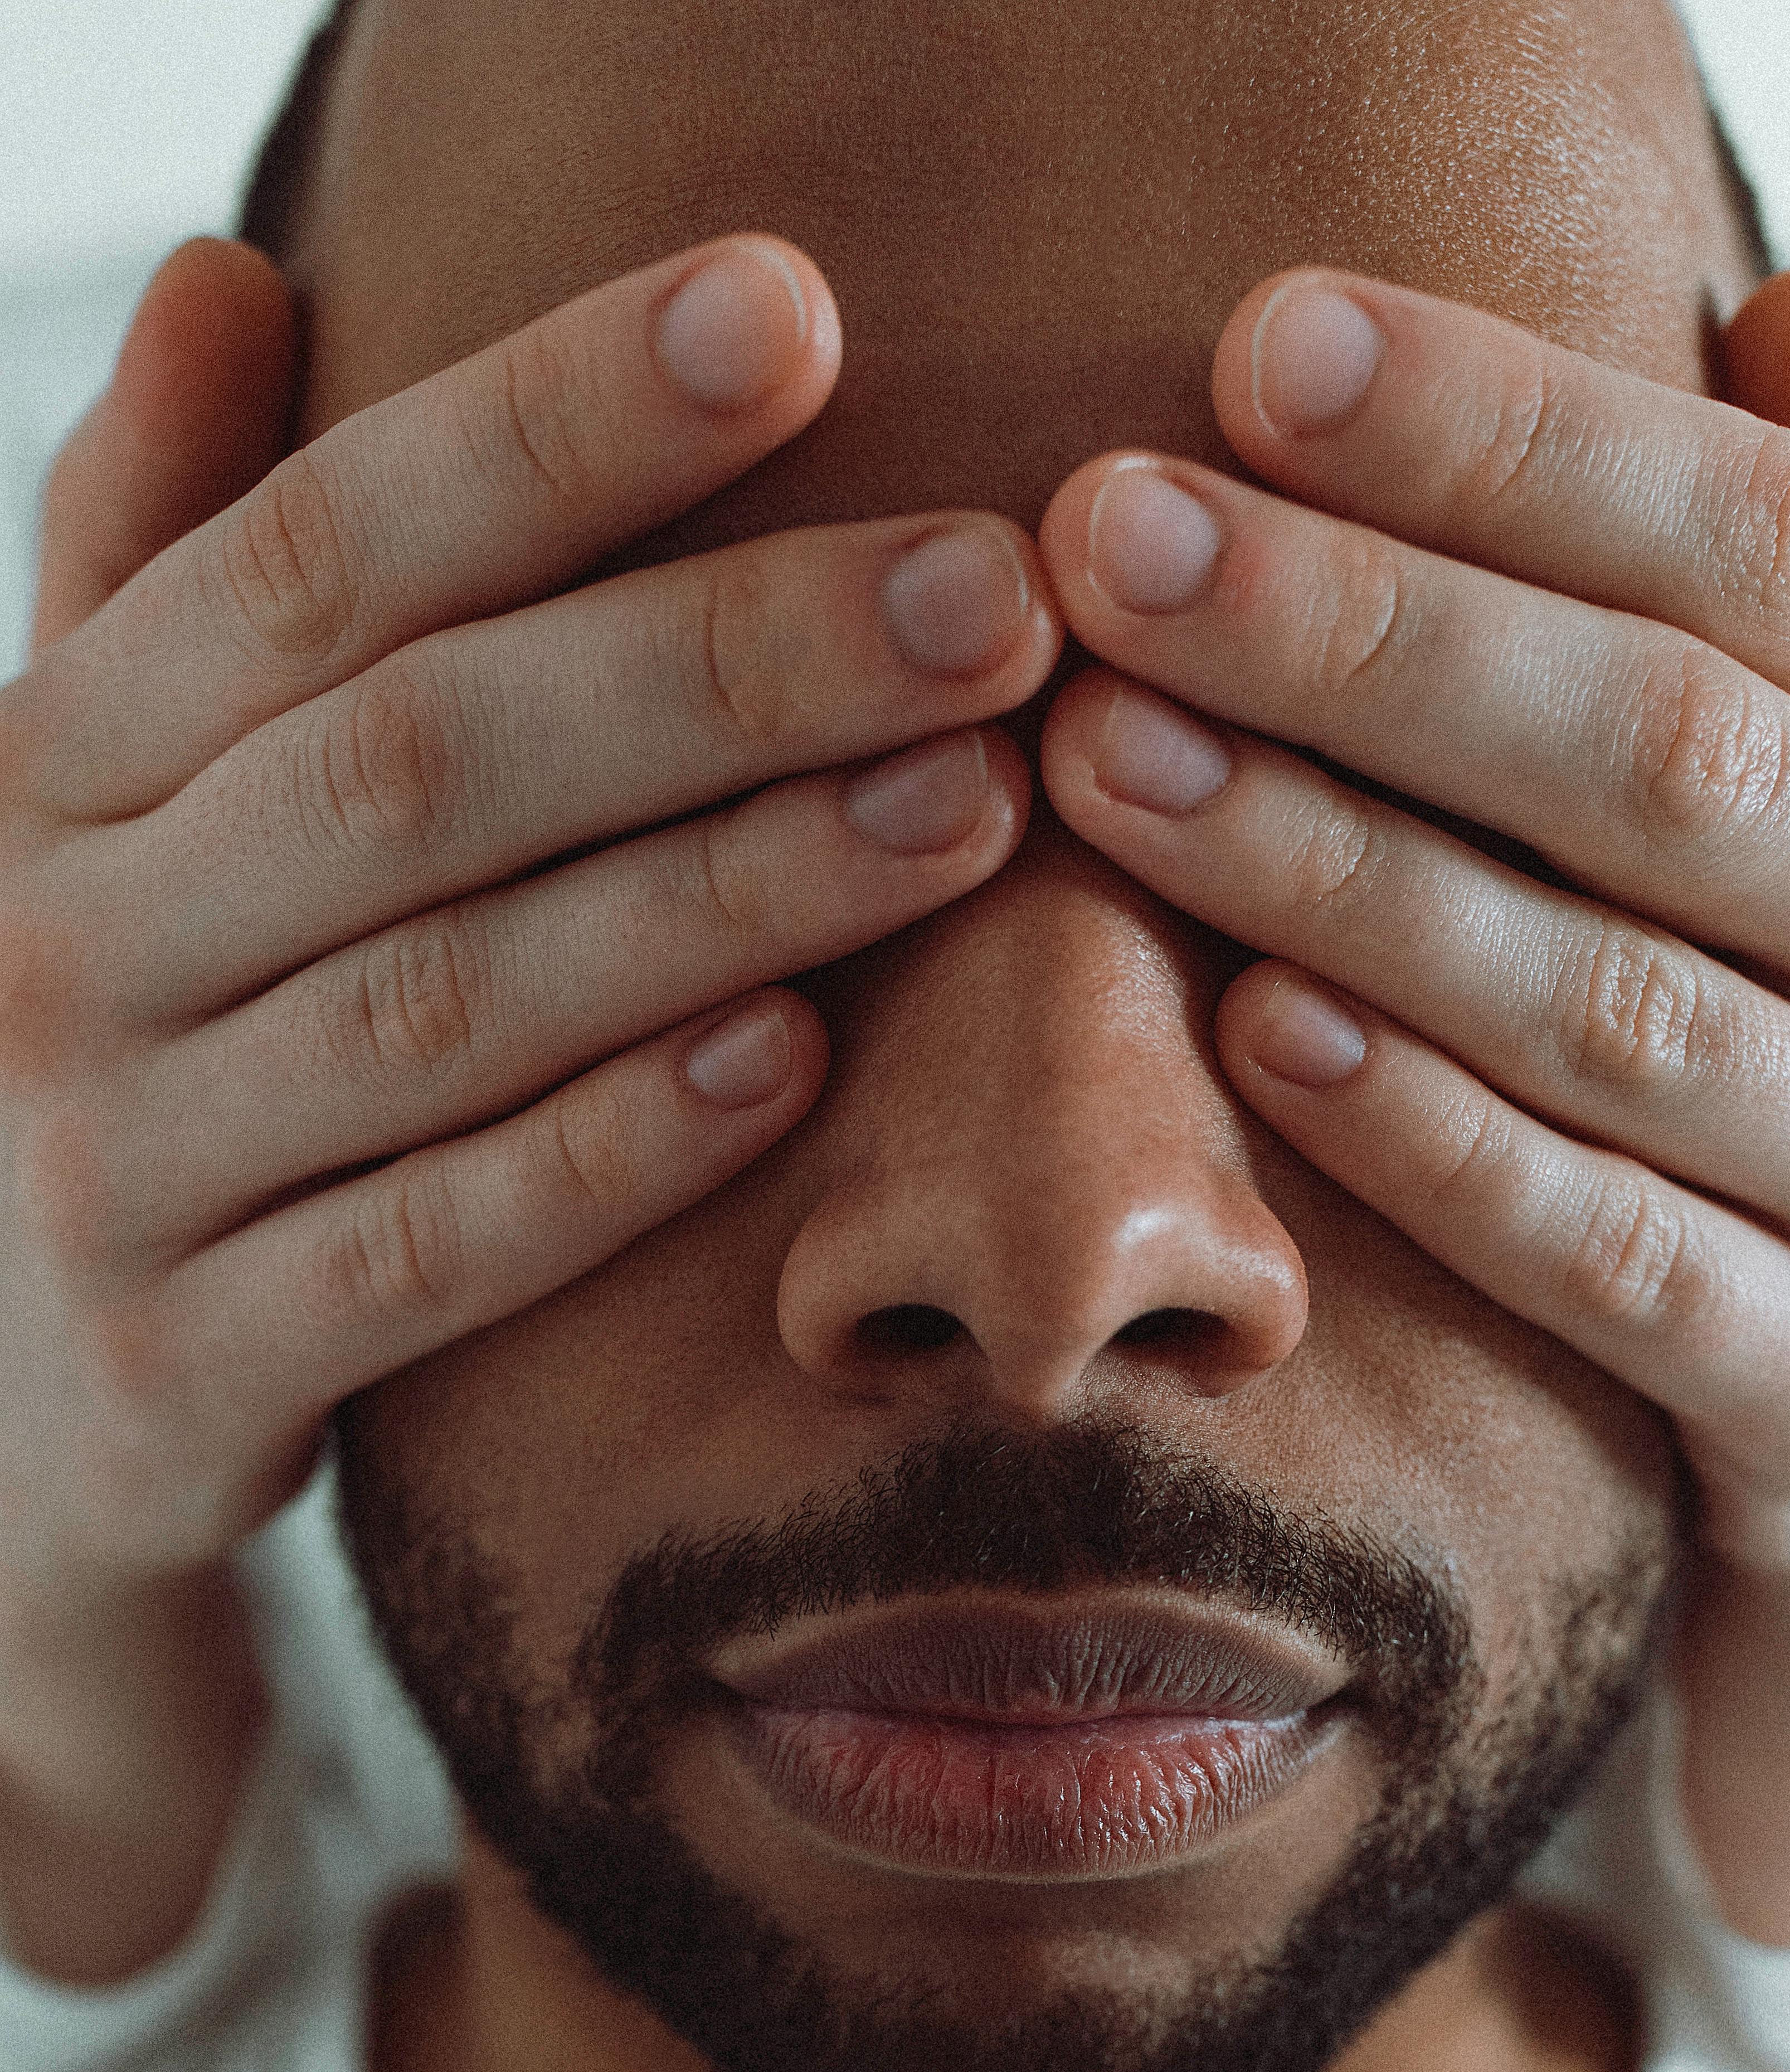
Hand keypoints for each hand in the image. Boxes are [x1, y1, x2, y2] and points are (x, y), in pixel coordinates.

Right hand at [0, 232, 1056, 1976]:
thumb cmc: (125, 1039)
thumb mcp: (96, 795)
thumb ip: (156, 555)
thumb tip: (233, 279)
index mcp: (59, 757)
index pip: (326, 548)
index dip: (555, 425)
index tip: (799, 317)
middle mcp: (68, 938)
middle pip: (424, 759)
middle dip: (724, 666)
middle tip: (989, 602)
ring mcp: (113, 1164)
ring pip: (455, 1000)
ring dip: (724, 896)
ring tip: (966, 807)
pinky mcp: (181, 1367)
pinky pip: (429, 1251)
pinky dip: (613, 1156)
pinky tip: (799, 1063)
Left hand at [1037, 267, 1789, 1940]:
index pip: (1779, 547)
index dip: (1517, 438)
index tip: (1260, 350)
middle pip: (1673, 759)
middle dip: (1369, 637)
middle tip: (1107, 542)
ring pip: (1614, 1009)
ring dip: (1342, 870)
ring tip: (1110, 757)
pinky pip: (1608, 1260)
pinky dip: (1427, 1142)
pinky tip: (1247, 1029)